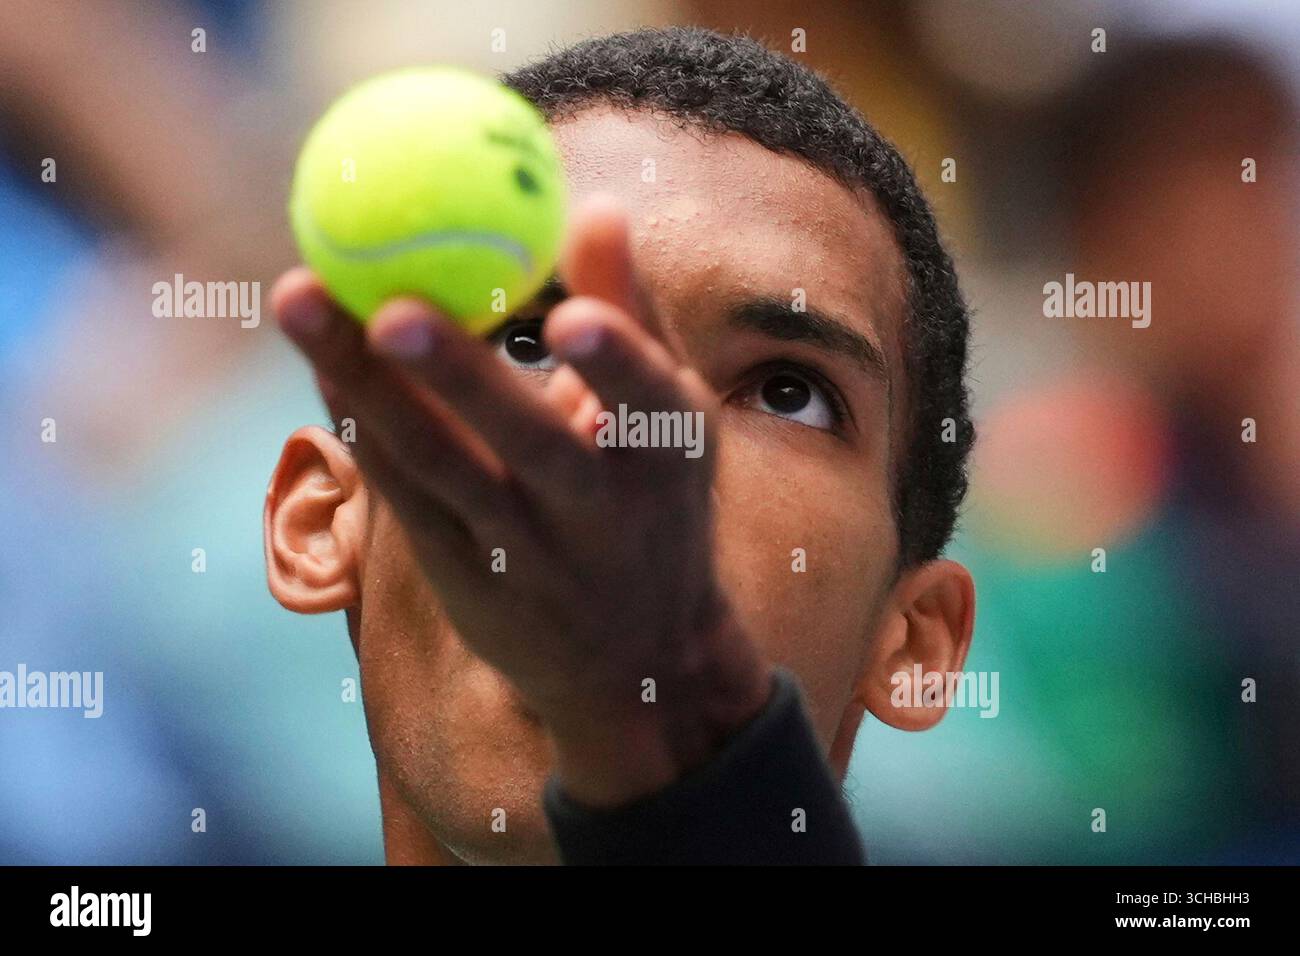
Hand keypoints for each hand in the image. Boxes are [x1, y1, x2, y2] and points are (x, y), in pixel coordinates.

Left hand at [271, 195, 771, 805]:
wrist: (633, 661)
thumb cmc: (655, 505)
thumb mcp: (670, 421)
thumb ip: (631, 315)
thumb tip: (594, 205)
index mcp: (664, 457)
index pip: (647, 406)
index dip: (613, 365)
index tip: (567, 319)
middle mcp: (597, 513)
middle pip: (525, 440)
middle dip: (457, 376)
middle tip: (391, 304)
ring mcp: (524, 554)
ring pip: (435, 466)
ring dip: (364, 387)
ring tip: (300, 301)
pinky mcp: (461, 577)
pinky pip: (401, 492)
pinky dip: (357, 424)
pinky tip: (317, 359)